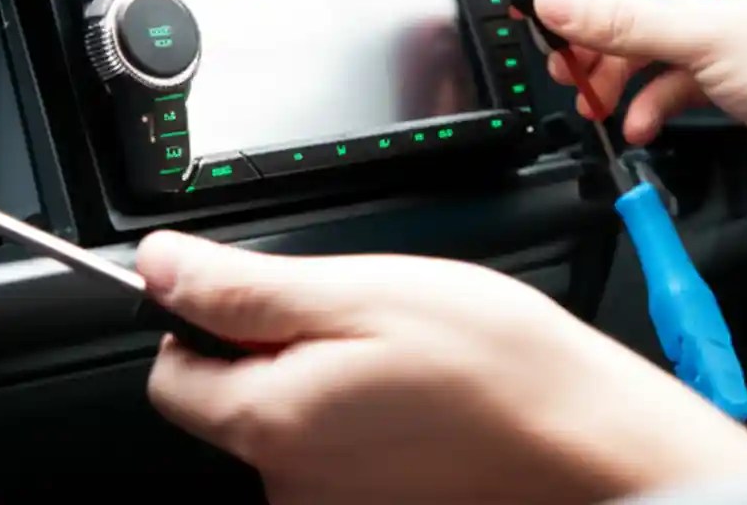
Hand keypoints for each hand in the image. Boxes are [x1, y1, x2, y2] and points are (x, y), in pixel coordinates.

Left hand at [138, 231, 746, 504]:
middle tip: (353, 321)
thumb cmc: (492, 364)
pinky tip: (414, 395)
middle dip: (272, 350)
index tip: (262, 297)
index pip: (168, 374)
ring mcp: (334, 504)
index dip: (204, 322)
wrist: (587, 440)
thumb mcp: (356, 292)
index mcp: (270, 422)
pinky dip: (359, 416)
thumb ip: (240, 286)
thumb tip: (159, 265)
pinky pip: (335, 451)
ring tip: (398, 358)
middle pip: (229, 401)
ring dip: (322, 380)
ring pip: (286, 423)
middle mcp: (289, 483)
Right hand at [525, 0, 746, 210]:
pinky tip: (637, 122)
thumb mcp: (710, 39)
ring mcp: (739, 24)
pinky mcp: (738, 70)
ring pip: (653, 35)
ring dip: (617, 68)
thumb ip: (624, 19)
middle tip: (556, 49)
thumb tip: (559, 0)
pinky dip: (650, 99)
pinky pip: (674, 75)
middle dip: (597, 26)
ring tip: (591, 94)